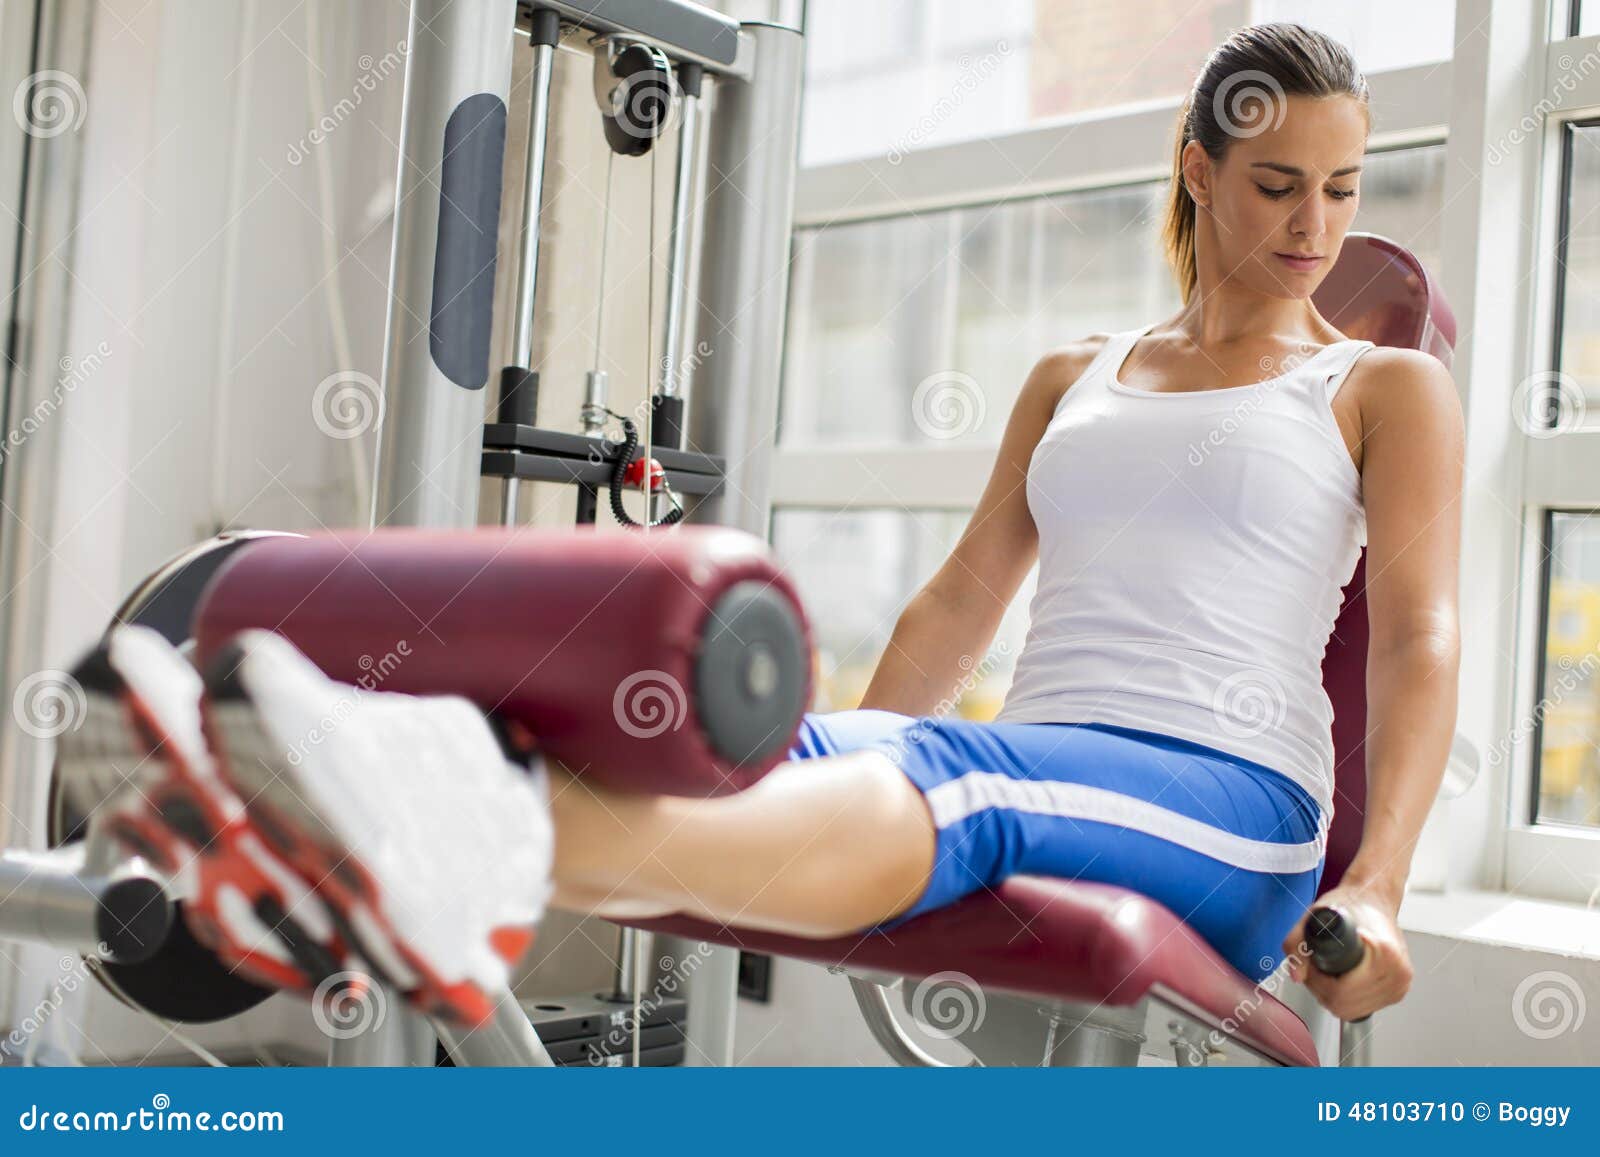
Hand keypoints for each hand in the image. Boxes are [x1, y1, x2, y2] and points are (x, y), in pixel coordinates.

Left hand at [1281, 884, 1412, 1019]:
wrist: (1374, 899)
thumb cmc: (1349, 904)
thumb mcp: (1313, 917)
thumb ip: (1296, 944)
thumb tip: (1297, 975)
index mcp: (1384, 953)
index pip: (1340, 992)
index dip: (1317, 982)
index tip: (1312, 966)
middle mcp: (1397, 973)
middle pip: (1346, 1005)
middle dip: (1322, 991)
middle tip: (1315, 969)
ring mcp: (1400, 984)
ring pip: (1355, 1010)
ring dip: (1335, 997)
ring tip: (1328, 973)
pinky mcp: (1399, 990)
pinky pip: (1365, 1007)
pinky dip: (1349, 999)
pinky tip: (1342, 980)